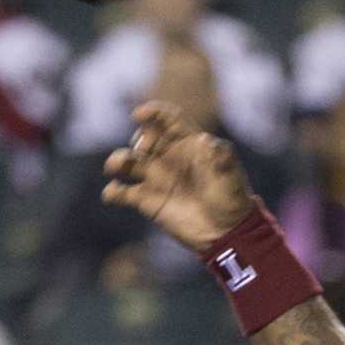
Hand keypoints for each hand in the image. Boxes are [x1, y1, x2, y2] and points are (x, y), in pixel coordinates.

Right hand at [102, 101, 254, 252]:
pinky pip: (123, 192)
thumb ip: (222, 157)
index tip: (140, 115)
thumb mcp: (232, 176)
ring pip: (129, 161)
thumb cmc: (231, 199)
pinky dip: (113, 192)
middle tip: (143, 150)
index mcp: (189, 142)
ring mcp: (155, 178)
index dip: (153, 113)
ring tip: (115, 166)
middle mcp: (169, 156)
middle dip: (140, 139)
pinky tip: (112, 192)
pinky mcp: (146, 200)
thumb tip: (207, 142)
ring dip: (119, 159)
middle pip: (146, 137)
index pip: (167, 119)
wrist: (225, 232)